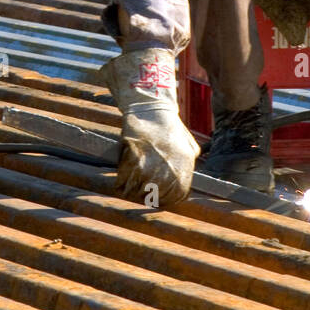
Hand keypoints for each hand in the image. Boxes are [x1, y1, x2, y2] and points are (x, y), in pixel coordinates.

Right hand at [98, 47, 198, 205]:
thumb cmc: (169, 127)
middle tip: (139, 192)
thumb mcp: (188, 145)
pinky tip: (120, 180)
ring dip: (131, 191)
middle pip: (155, 195)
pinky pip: (123, 179)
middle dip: (146, 196)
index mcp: (184, 166)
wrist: (152, 109)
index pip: (176, 196)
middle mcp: (168, 168)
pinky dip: (120, 182)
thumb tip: (188, 179)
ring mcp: (150, 163)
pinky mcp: (132, 155)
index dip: (164, 199)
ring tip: (128, 187)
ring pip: (137, 190)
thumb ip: (189, 163)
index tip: (155, 198)